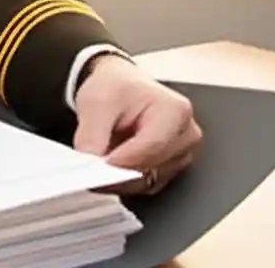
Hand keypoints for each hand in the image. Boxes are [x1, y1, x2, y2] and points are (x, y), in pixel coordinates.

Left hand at [73, 55, 202, 195]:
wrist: (119, 88)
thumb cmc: (115, 89)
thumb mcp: (96, 101)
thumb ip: (91, 133)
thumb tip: (89, 161)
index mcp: (175, 111)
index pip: (151, 147)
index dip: (121, 161)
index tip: (96, 167)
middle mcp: (186, 135)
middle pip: (151, 168)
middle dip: (117, 171)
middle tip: (88, 166)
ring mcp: (181, 154)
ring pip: (148, 181)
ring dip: (120, 178)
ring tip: (100, 158)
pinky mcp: (171, 168)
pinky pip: (146, 185)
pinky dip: (125, 181)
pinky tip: (111, 165)